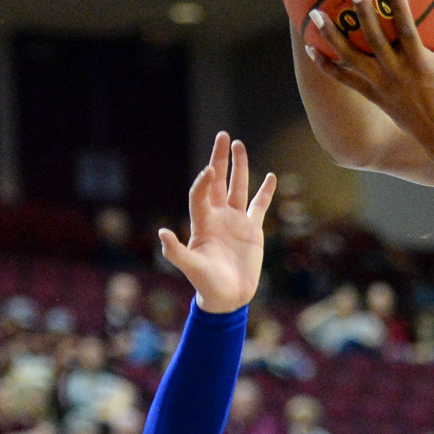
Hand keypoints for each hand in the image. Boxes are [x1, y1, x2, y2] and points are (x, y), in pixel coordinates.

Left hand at [159, 133, 275, 313]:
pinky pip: (259, 205)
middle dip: (219, 159)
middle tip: (223, 136)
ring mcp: (236, 221)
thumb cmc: (206, 284)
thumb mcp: (191, 268)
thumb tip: (162, 234)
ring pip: (238, 187)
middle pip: (218, 182)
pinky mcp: (252, 229)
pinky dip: (265, 192)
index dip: (203, 181)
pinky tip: (270, 176)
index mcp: (202, 223)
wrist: (228, 297)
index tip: (209, 170)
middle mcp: (218, 217)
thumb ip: (176, 252)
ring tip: (239, 145)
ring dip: (239, 167)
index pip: (201, 194)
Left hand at [306, 0, 433, 159]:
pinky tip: (309, 49)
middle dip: (362, 13)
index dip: (397, 6)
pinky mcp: (370, 94)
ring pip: (350, 58)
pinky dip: (326, 65)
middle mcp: (395, 73)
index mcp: (419, 63)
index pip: (406, 30)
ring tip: (313, 14)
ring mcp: (379, 85)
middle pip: (374, 40)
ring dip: (330, 36)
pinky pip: (342, 79)